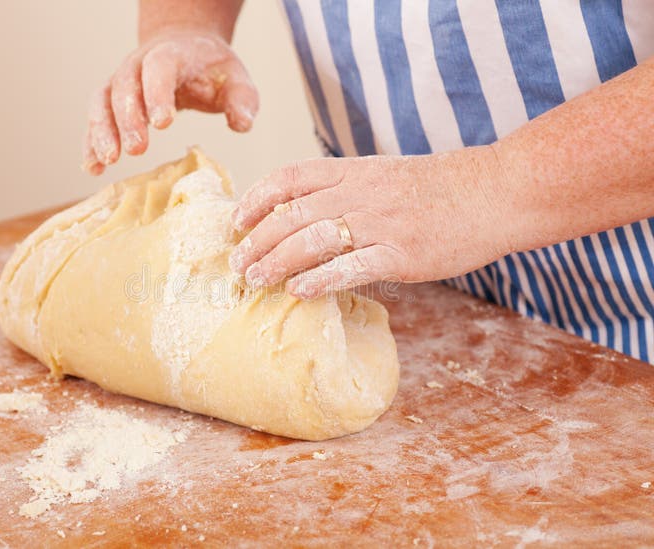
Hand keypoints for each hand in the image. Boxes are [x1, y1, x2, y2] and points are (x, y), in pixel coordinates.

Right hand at [82, 31, 258, 174]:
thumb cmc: (212, 70)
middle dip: (128, 119)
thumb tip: (242, 124)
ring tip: (108, 160)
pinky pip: (96, 119)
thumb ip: (243, 101)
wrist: (186, 49)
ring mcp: (121, 81)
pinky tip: (93, 167)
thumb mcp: (237, 80)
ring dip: (102, 131)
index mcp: (171, 54)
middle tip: (137, 150)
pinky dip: (91, 142)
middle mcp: (138, 64)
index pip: (159, 68)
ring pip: (102, 101)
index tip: (163, 123)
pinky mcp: (111, 101)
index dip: (158, 93)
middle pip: (125, 86)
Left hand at [228, 147, 511, 298]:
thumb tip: (311, 215)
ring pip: (312, 240)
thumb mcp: (387, 174)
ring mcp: (380, 223)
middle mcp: (360, 192)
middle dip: (257, 241)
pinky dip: (320, 280)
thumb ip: (349, 189)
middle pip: (291, 214)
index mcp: (354, 170)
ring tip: (255, 281)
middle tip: (237, 265)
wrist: (496, 191)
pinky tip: (298, 293)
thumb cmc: (441, 187)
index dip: (256, 200)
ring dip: (276, 262)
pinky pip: (352, 267)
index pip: (289, 177)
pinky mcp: (402, 253)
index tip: (236, 223)